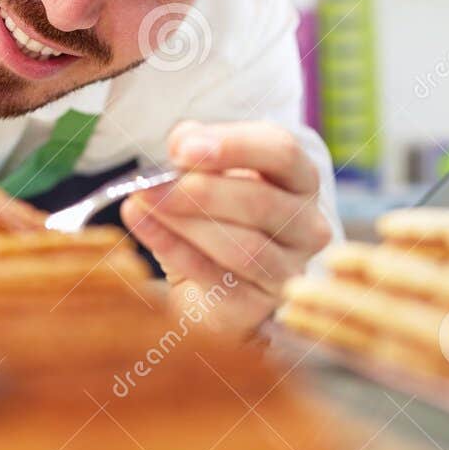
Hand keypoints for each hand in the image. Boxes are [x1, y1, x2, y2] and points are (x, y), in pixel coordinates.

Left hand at [120, 120, 332, 336]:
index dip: (234, 146)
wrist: (208, 283)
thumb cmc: (215, 215)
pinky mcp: (258, 306)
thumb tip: (182, 143)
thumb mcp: (205, 172)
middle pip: (259, 202)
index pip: (281, 153)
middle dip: (200, 191)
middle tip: (151, 183)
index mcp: (301, 180)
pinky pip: (215, 277)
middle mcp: (307, 225)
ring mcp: (288, 270)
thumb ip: (195, 148)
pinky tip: (142, 225)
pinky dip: (172, 248)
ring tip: (141, 201)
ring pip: (241, 246)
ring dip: (184, 222)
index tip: (183, 148)